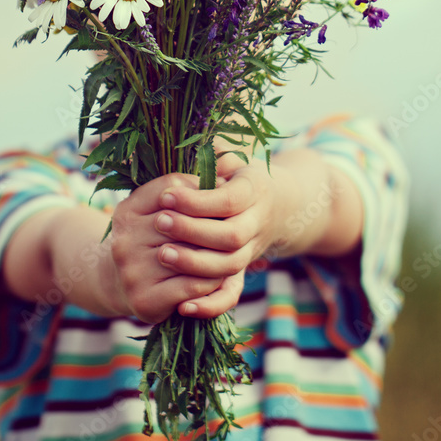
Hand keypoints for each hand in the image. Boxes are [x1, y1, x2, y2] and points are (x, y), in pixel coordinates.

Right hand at [105, 172, 241, 324]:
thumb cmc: (152, 238)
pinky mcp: (145, 300)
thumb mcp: (157, 207)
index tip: (220, 190)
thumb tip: (221, 181)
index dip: (200, 190)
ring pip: (191, 255)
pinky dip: (211, 280)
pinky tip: (219, 275)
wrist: (124, 285)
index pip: (172, 187)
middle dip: (213, 222)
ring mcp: (132, 271)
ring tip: (232, 249)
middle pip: (183, 222)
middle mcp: (124, 240)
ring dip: (216, 253)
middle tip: (236, 221)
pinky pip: (192, 285)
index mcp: (127, 210)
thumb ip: (184, 190)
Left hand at [147, 153, 285, 319]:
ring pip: (229, 265)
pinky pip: (232, 295)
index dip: (197, 201)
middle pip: (230, 235)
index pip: (229, 200)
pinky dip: (210, 305)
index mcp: (256, 189)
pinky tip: (182, 306)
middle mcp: (259, 221)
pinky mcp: (244, 271)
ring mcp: (253, 249)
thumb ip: (212, 148)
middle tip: (159, 223)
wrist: (281, 205)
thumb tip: (185, 135)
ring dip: (195, 263)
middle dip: (192, 231)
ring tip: (162, 253)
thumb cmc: (242, 175)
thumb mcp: (232, 156)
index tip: (166, 194)